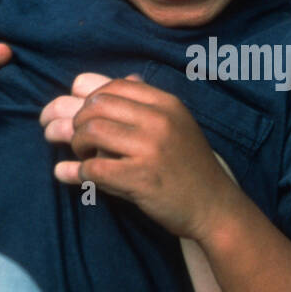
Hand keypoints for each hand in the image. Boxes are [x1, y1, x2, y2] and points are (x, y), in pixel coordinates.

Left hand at [39, 73, 239, 238]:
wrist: (215, 207)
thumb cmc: (188, 167)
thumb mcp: (173, 125)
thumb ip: (137, 104)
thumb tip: (84, 84)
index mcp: (166, 103)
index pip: (112, 87)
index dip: (88, 100)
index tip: (82, 118)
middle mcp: (159, 120)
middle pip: (96, 106)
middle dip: (76, 122)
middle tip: (76, 141)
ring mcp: (151, 148)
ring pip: (90, 131)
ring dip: (77, 145)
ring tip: (83, 157)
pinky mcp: (142, 178)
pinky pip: (93, 168)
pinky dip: (80, 172)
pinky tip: (82, 176)